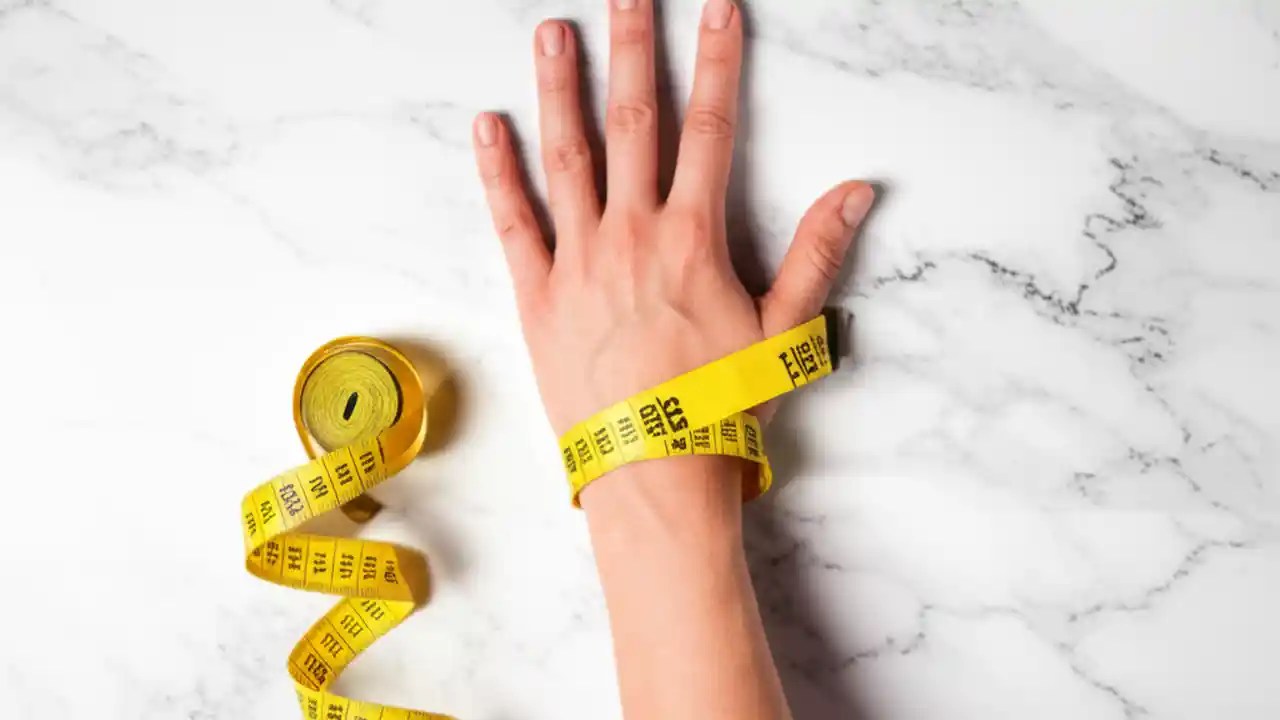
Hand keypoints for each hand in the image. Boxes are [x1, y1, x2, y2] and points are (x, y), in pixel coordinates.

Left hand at [473, 0, 872, 463]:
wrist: (654, 472)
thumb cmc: (720, 407)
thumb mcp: (785, 332)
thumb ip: (817, 255)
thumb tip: (857, 191)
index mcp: (693, 237)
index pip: (709, 129)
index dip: (716, 63)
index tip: (715, 11)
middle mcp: (632, 234)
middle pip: (634, 123)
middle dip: (634, 49)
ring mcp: (579, 261)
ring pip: (567, 157)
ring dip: (560, 89)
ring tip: (553, 32)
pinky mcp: (538, 295)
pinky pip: (513, 222)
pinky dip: (499, 172)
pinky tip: (488, 125)